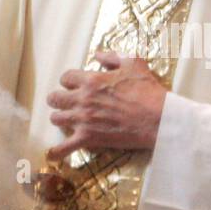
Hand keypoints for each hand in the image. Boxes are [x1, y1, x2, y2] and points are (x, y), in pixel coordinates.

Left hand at [46, 51, 166, 157]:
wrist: (158, 118)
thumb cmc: (147, 90)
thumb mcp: (133, 63)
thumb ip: (112, 57)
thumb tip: (96, 55)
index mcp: (91, 80)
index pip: (66, 77)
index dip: (69, 81)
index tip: (73, 85)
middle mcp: (82, 99)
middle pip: (56, 98)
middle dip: (59, 99)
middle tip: (65, 102)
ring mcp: (84, 120)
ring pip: (57, 119)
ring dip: (60, 118)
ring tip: (66, 120)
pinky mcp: (89, 138)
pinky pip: (66, 147)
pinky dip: (57, 151)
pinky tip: (52, 154)